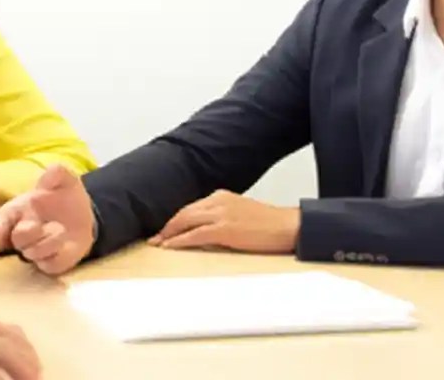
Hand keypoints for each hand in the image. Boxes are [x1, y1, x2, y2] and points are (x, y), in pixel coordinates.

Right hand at [7, 165, 95, 275]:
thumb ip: (57, 173)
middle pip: (15, 240)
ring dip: (49, 241)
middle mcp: (21, 233)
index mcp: (17, 212)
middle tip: (40, 225)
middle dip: (27, 233)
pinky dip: (58, 255)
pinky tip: (66, 245)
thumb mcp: (63, 179)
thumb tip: (51, 172)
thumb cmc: (64, 196)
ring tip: (61, 229)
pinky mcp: (50, 264)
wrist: (85, 216)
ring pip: (33, 253)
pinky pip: (49, 265)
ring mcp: (35, 250)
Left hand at [148, 189, 299, 253]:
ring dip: (169, 233)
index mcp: (220, 197)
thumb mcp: (240, 213)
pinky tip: (170, 247)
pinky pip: (195, 234)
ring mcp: (221, 214)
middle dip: (168, 226)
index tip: (166, 230)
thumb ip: (221, 217)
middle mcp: (218, 201)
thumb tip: (204, 231)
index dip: (176, 220)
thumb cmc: (268, 224)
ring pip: (185, 221)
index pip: (191, 208)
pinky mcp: (225, 228)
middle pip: (184, 213)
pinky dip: (180, 241)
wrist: (287, 226)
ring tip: (159, 244)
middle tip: (156, 238)